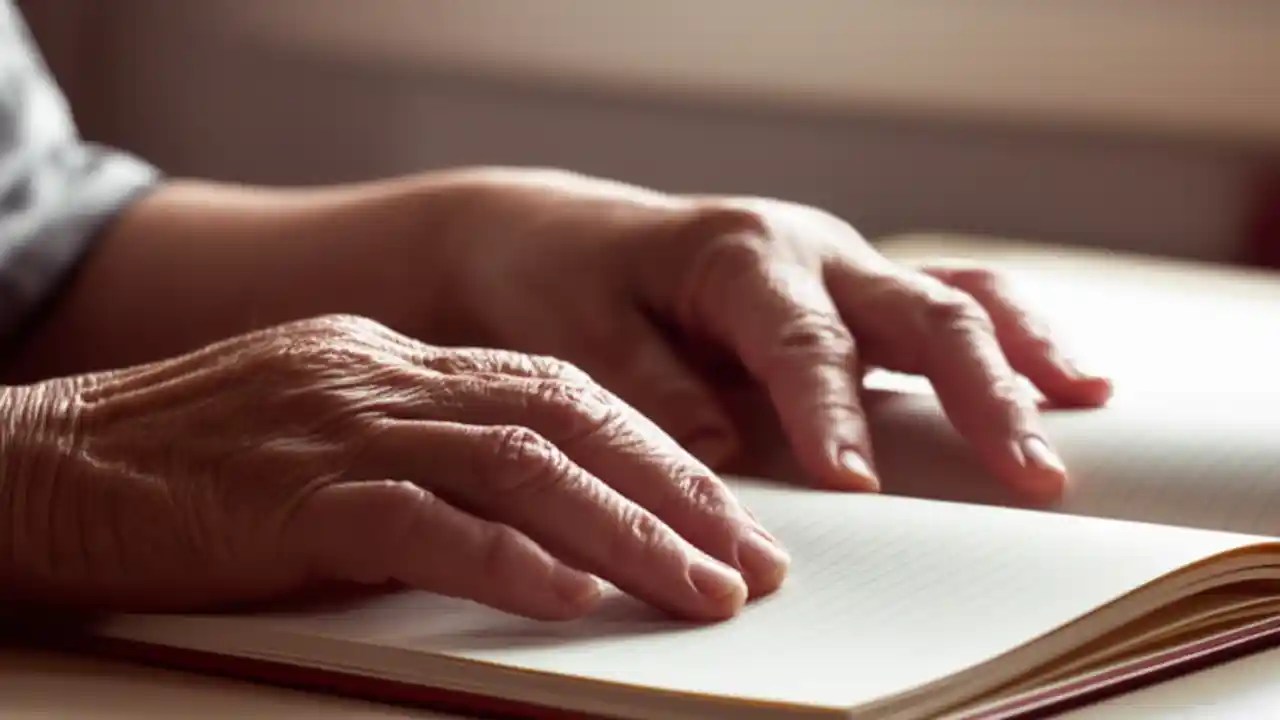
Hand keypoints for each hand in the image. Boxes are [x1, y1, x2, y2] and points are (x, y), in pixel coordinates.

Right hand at [0, 315, 786, 619]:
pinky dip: (510, 561)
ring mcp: (346, 429)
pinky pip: (427, 524)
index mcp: (404, 362)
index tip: (727, 515)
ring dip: (626, 532)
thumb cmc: (194, 461)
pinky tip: (573, 596)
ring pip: (522, 467)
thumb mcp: (330, 430)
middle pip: (570, 422)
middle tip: (752, 561)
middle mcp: (390, 379)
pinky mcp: (297, 497)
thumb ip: (425, 453)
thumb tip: (529, 512)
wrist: (53, 463)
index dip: (658, 454)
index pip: (564, 394)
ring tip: (701, 589)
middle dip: (676, 494)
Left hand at [434, 169, 1111, 501]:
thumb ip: (653, 390)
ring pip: (955, 299)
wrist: (569, 238)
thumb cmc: (569, 282)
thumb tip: (725, 457)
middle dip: (978, 391)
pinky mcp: (857, 294)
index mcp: (740, 255)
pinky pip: (951, 304)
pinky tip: (1076, 382)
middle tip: (1028, 469)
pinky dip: (1014, 339)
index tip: (859, 486)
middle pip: (915, 313)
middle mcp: (808, 251)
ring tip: (1084, 416)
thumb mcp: (582, 336)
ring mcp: (844, 269)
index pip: (804, 342)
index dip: (833, 414)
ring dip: (1021, 359)